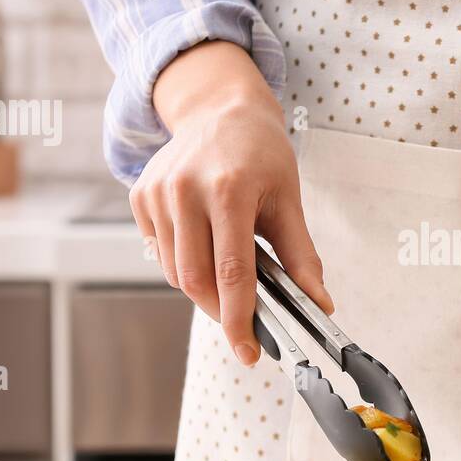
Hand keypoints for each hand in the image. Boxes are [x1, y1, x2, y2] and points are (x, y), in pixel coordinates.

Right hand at [131, 41, 331, 365]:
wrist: (219, 108)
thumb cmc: (260, 153)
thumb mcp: (288, 198)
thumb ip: (301, 256)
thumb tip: (319, 305)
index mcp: (230, 189)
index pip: (232, 273)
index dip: (240, 320)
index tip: (249, 353)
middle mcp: (186, 190)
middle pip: (197, 281)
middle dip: (221, 312)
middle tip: (245, 324)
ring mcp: (158, 192)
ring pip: (176, 273)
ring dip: (204, 289)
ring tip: (229, 276)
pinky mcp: (141, 196)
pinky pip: (161, 253)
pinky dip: (184, 264)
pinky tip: (205, 245)